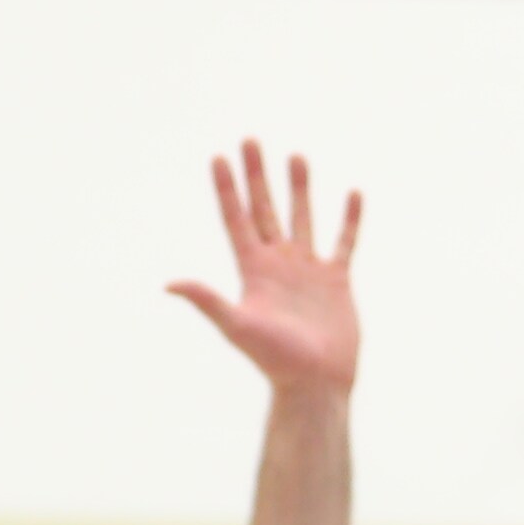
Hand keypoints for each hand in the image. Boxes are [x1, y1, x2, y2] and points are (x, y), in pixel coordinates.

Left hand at [167, 139, 362, 396]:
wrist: (316, 384)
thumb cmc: (275, 360)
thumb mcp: (238, 326)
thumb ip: (208, 300)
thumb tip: (170, 283)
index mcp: (253, 269)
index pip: (236, 219)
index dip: (227, 189)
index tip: (220, 156)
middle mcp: (278, 263)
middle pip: (265, 209)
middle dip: (257, 175)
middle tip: (250, 140)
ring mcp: (307, 270)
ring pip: (302, 218)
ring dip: (299, 188)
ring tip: (296, 156)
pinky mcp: (336, 281)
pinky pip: (344, 242)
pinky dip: (349, 219)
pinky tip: (353, 195)